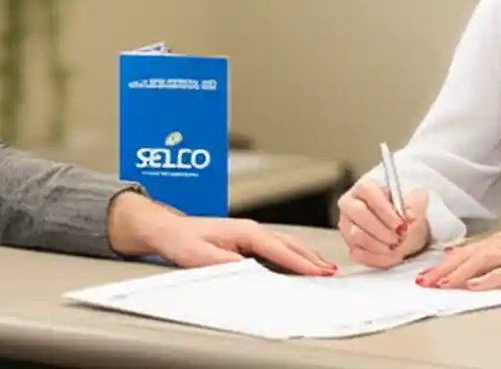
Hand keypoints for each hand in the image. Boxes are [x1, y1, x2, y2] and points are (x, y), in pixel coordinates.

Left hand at [108, 192, 335, 275]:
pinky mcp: (248, 239)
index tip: (317, 271)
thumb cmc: (183, 241)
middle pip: (288, 244)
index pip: (278, 248)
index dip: (299, 261)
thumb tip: (252, 270)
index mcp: (244, 231)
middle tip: (331, 271)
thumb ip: (228, 263)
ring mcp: (251, 233)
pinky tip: (301, 262)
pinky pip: (277, 247)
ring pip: (286, 244)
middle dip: (311, 258)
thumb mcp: (202, 256)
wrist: (169, 230)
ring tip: (324, 267)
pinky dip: (294, 254)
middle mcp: (251, 229)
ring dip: (306, 255)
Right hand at [336, 179, 428, 268]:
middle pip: (359, 213)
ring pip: (357, 236)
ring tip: (397, 246)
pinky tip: (391, 255)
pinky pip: (358, 254)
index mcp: (364, 188)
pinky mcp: (350, 245)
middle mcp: (350, 204)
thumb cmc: (405, 212)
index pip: (367, 191)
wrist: (404, 230)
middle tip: (399, 237)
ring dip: (380, 244)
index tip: (400, 223)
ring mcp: (347, 226)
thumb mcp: (416, 203)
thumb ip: (415, 205)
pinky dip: (377, 258)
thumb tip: (409, 216)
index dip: (384, 208)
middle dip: (382, 229)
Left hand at [417, 231, 500, 289]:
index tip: (425, 274)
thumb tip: (466, 262)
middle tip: (424, 281)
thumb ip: (494, 258)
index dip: (444, 263)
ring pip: (482, 261)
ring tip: (442, 283)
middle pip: (468, 255)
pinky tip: (475, 286)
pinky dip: (489, 279)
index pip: (466, 251)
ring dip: (459, 272)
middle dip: (444, 269)